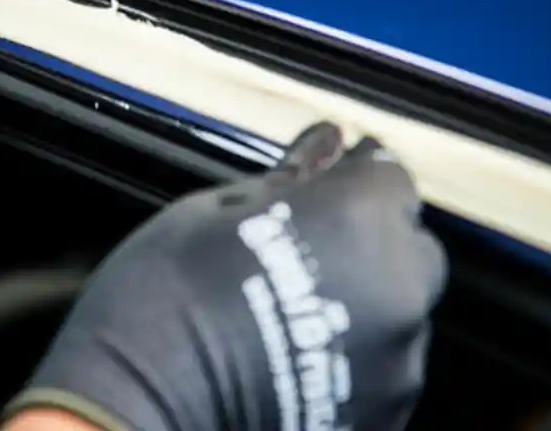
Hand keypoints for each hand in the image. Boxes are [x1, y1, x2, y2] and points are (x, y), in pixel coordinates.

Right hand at [5, 124, 446, 430]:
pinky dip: (351, 358)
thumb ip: (287, 181)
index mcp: (358, 220)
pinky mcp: (381, 412)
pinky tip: (293, 356)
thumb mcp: (213, 213)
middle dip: (369, 243)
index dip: (356, 177)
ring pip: (398, 313)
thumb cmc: (163, 300)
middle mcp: (395, 286)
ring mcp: (396, 358)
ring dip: (362, 303)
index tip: (329, 180)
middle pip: (410, 248)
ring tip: (290, 314)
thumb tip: (325, 146)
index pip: (390, 175)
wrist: (141, 406)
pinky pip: (383, 369)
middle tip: (304, 251)